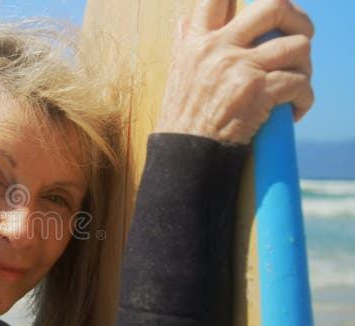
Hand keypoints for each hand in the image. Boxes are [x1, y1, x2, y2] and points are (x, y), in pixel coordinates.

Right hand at [156, 0, 313, 144]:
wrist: (185, 155)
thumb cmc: (183, 120)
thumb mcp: (177, 74)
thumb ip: (185, 44)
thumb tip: (184, 22)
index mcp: (197, 42)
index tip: (267, 13)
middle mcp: (217, 48)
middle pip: (274, 6)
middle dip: (298, 20)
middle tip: (299, 39)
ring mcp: (239, 67)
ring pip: (297, 46)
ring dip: (304, 68)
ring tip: (294, 85)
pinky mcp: (258, 90)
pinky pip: (300, 82)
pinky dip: (304, 98)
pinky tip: (293, 110)